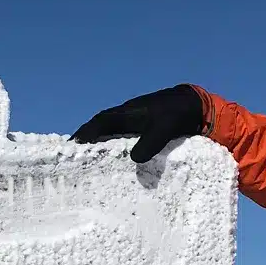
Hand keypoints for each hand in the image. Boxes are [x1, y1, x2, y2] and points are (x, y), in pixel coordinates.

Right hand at [71, 85, 205, 162]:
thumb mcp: (164, 129)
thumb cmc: (177, 114)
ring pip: (108, 129)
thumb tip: (134, 159)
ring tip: (86, 156)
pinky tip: (110, 155)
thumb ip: (150, 143)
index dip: (86, 133)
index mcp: (127, 113)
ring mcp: (132, 120)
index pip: (101, 122)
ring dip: (96, 140)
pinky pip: (119, 134)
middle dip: (85, 137)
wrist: (193, 105)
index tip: (73, 145)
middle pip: (100, 125)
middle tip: (72, 154)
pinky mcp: (140, 126)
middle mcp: (126, 115)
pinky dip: (110, 143)